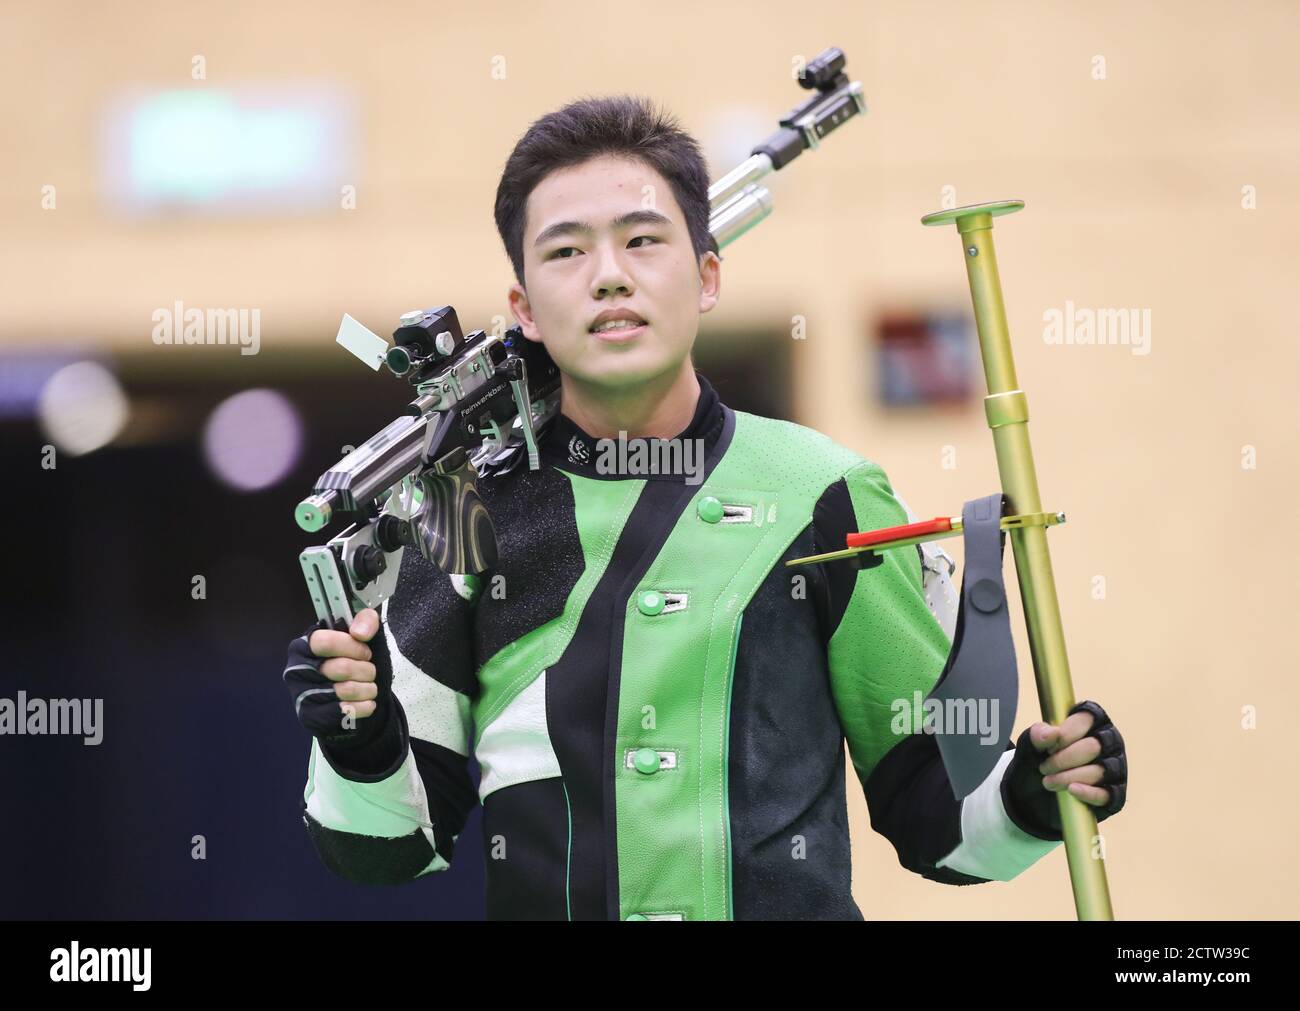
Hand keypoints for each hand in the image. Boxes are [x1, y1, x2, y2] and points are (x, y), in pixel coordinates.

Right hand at [283, 609, 385, 739]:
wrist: (351, 698)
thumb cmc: (353, 662)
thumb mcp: (362, 635)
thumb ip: (366, 621)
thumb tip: (360, 633)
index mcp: (304, 645)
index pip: (324, 641)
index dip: (351, 646)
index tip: (365, 652)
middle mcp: (296, 669)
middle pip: (342, 667)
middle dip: (366, 670)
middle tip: (368, 672)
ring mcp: (301, 695)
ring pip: (347, 690)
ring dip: (367, 688)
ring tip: (368, 686)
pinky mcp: (310, 717)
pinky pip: (345, 711)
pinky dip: (364, 706)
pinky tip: (366, 702)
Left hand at [1002, 700, 1127, 838]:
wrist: (1037, 791)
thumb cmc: (1040, 759)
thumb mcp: (1032, 744)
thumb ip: (1038, 734)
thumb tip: (1052, 733)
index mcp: (1092, 721)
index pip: (1086, 719)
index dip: (1065, 734)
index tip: (1048, 748)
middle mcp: (1109, 741)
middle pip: (1092, 746)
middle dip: (1063, 759)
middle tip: (1043, 768)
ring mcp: (1116, 767)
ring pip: (1098, 770)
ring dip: (1068, 777)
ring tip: (1048, 782)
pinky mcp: (1115, 792)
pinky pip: (1107, 793)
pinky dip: (1088, 792)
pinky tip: (1071, 790)